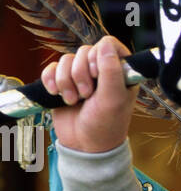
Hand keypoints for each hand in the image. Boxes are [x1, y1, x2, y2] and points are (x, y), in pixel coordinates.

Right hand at [41, 35, 135, 153]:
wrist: (84, 146)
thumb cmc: (106, 125)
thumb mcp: (113, 99)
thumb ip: (111, 71)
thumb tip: (105, 44)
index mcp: (120, 71)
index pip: (108, 44)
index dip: (99, 55)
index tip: (97, 74)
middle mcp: (100, 70)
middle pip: (84, 50)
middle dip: (80, 73)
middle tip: (86, 94)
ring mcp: (80, 76)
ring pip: (66, 59)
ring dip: (66, 81)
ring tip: (73, 100)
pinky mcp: (62, 83)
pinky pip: (51, 68)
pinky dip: (51, 80)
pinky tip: (56, 94)